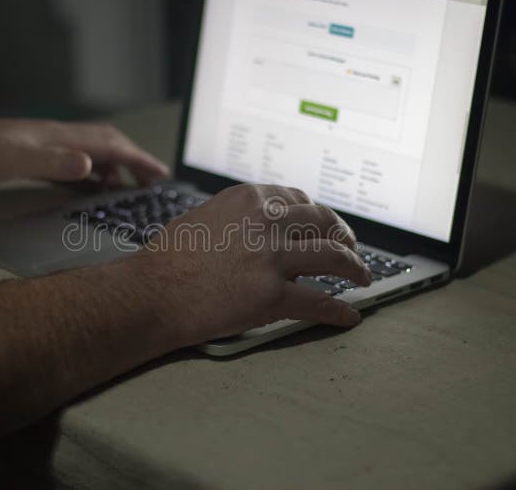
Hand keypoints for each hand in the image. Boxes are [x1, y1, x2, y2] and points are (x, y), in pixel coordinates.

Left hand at [0, 115, 168, 188]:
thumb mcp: (14, 159)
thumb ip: (54, 162)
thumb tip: (91, 163)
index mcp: (57, 137)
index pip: (108, 145)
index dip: (137, 159)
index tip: (160, 174)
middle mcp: (54, 139)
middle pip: (104, 146)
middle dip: (132, 162)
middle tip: (152, 182)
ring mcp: (41, 149)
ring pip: (88, 157)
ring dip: (111, 171)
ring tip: (126, 190)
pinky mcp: (27, 161)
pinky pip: (68, 169)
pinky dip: (86, 179)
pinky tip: (87, 191)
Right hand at [125, 184, 372, 345]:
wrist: (152, 291)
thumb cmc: (168, 257)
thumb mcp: (204, 216)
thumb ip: (236, 216)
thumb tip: (254, 225)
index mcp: (250, 199)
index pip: (299, 199)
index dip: (318, 214)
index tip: (324, 224)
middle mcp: (267, 222)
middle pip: (323, 223)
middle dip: (343, 236)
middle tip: (351, 248)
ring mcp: (273, 258)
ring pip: (333, 257)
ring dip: (355, 267)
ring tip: (363, 277)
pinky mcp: (273, 294)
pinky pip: (319, 302)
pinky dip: (338, 311)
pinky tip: (348, 316)